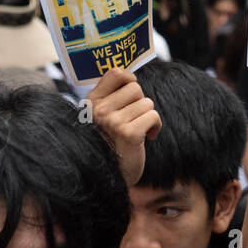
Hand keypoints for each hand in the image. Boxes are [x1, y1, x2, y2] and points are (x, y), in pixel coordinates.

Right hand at [87, 68, 161, 187]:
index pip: (115, 73)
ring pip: (147, 103)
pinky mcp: (128, 134)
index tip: (132, 93)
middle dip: (140, 103)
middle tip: (134, 119)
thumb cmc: (112, 142)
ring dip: (148, 116)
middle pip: (135, 88)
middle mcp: (99, 110)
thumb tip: (131, 77)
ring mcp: (113, 122)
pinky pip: (153, 116)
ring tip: (139, 129)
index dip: (130, 79)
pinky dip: (155, 127)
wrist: (112, 175)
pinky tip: (148, 137)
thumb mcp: (104, 117)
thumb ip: (111, 96)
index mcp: (91, 103)